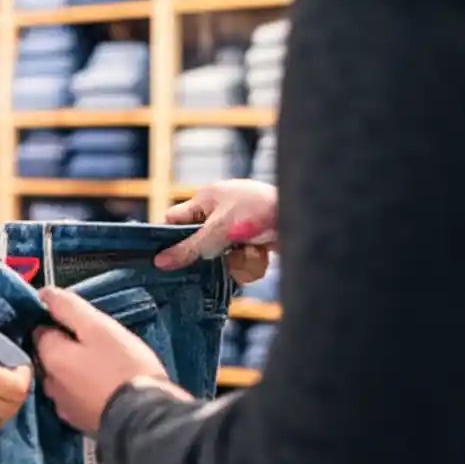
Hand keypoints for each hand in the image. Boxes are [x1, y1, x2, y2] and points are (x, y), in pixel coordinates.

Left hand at [35, 288, 186, 434]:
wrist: (146, 418)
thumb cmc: (124, 366)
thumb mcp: (98, 327)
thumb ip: (68, 308)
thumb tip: (43, 294)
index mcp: (49, 357)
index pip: (40, 330)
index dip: (58, 321)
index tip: (81, 321)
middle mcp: (49, 384)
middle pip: (51, 356)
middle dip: (67, 346)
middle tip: (98, 342)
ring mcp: (64, 406)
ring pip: (64, 377)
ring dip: (76, 369)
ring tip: (104, 363)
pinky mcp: (81, 422)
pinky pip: (77, 397)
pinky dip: (85, 388)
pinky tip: (105, 386)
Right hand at [154, 179, 277, 282]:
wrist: (304, 217)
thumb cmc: (258, 212)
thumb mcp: (219, 230)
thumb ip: (189, 248)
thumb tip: (159, 262)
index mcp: (206, 200)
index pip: (174, 220)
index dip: (169, 238)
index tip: (166, 259)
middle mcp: (221, 214)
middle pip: (200, 245)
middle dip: (212, 257)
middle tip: (216, 261)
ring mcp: (239, 229)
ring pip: (222, 258)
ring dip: (236, 261)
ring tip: (250, 252)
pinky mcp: (256, 243)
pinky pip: (242, 262)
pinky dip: (252, 263)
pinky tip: (262, 255)